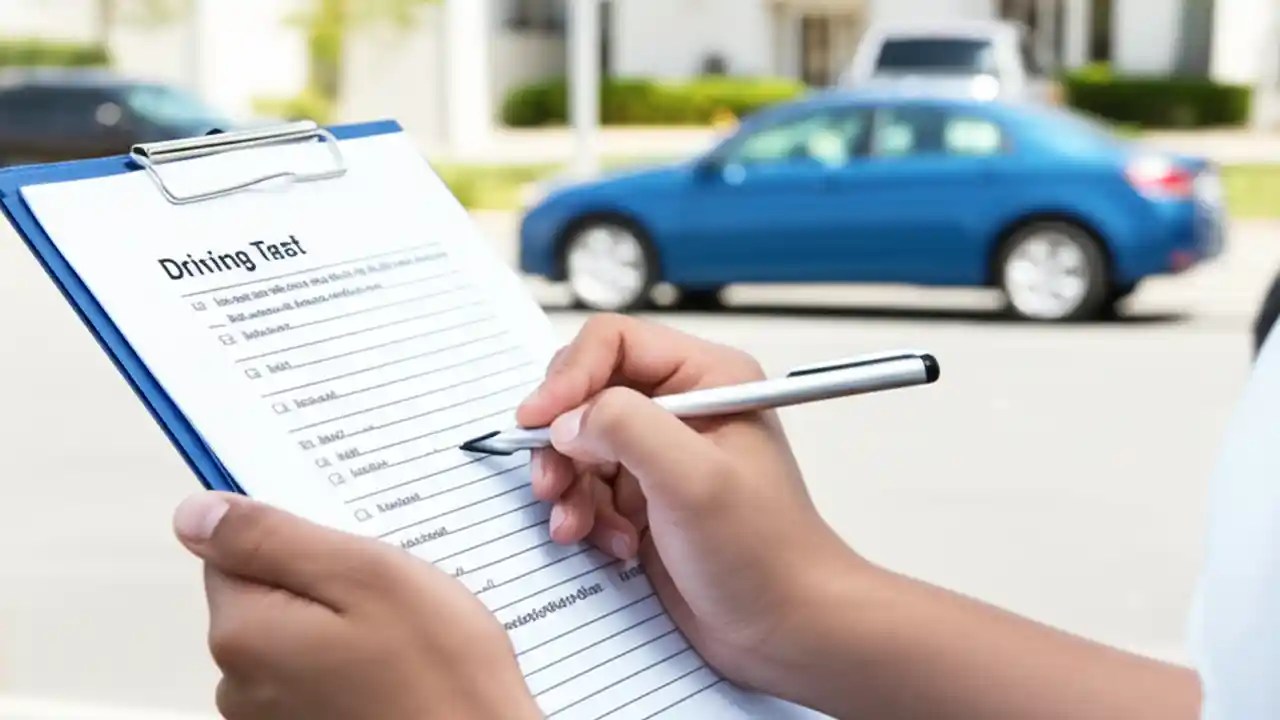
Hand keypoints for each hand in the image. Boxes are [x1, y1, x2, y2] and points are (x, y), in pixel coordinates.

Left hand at [173, 492, 540, 719]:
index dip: (297, 537)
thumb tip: (197, 515)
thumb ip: (272, 538)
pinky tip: (398, 666)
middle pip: (266, 594)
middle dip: (324, 582)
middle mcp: (241, 684)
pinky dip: (355, 662)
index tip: (350, 548)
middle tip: (390, 592)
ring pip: (298, 634)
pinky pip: (319, 674)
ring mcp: (273, 717)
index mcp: (244, 633)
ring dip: (343, 623)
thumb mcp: (364, 574)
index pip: (233, 550)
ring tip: (403, 634)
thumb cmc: (439, 674)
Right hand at [516, 314, 864, 701]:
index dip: (569, 376)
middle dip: (561, 439)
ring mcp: (662, 452)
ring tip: (578, 524)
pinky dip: (584, 515)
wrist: (783, 626)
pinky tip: (611, 543)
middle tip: (553, 480)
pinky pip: (588, 487)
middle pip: (587, 391)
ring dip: (569, 485)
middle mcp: (682, 406)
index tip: (538, 420)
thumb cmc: (765, 552)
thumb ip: (626, 427)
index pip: (614, 342)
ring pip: (579, 443)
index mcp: (707, 378)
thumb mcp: (694, 480)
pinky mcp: (646, 496)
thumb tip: (568, 417)